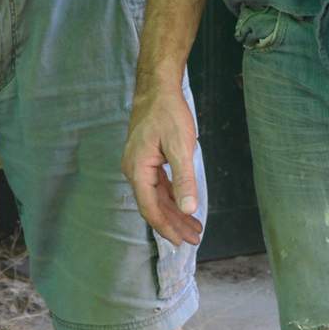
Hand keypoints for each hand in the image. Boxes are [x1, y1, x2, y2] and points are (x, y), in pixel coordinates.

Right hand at [122, 83, 202, 245]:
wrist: (157, 88)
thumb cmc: (168, 113)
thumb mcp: (180, 147)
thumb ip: (184, 180)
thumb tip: (189, 209)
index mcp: (138, 170)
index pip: (150, 208)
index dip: (166, 227)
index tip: (182, 241)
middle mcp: (134, 171)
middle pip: (153, 206)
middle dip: (174, 224)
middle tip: (194, 238)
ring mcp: (139, 165)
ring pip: (157, 197)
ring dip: (175, 213)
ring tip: (193, 227)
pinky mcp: (147, 160)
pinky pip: (158, 186)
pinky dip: (172, 198)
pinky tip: (184, 205)